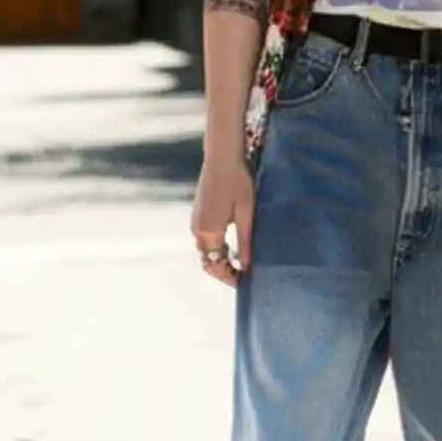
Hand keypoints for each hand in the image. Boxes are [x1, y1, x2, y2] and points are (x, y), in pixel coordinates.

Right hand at [191, 155, 254, 286]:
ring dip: (218, 260)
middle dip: (223, 271)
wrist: (222, 158)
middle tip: (243, 277)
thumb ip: (246, 242)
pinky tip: (231, 247)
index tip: (244, 283)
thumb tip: (247, 267)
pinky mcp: (197, 214)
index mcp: (209, 232)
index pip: (215, 265)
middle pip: (207, 261)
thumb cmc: (238, 183)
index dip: (228, 277)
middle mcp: (197, 229)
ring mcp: (194, 221)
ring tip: (240, 264)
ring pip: (204, 251)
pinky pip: (204, 240)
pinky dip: (215, 249)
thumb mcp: (247, 215)